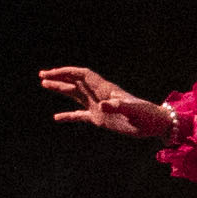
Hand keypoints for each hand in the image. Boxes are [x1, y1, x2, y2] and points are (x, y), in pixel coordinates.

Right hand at [38, 66, 180, 145]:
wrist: (154, 125)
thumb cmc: (146, 115)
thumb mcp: (133, 111)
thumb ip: (118, 107)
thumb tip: (103, 105)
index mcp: (105, 89)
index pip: (82, 75)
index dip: (66, 72)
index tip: (51, 73)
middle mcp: (100, 95)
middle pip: (75, 82)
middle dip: (59, 78)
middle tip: (41, 75)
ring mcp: (99, 106)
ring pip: (75, 95)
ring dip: (61, 90)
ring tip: (44, 85)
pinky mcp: (100, 119)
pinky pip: (80, 115)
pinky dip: (68, 116)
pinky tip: (56, 118)